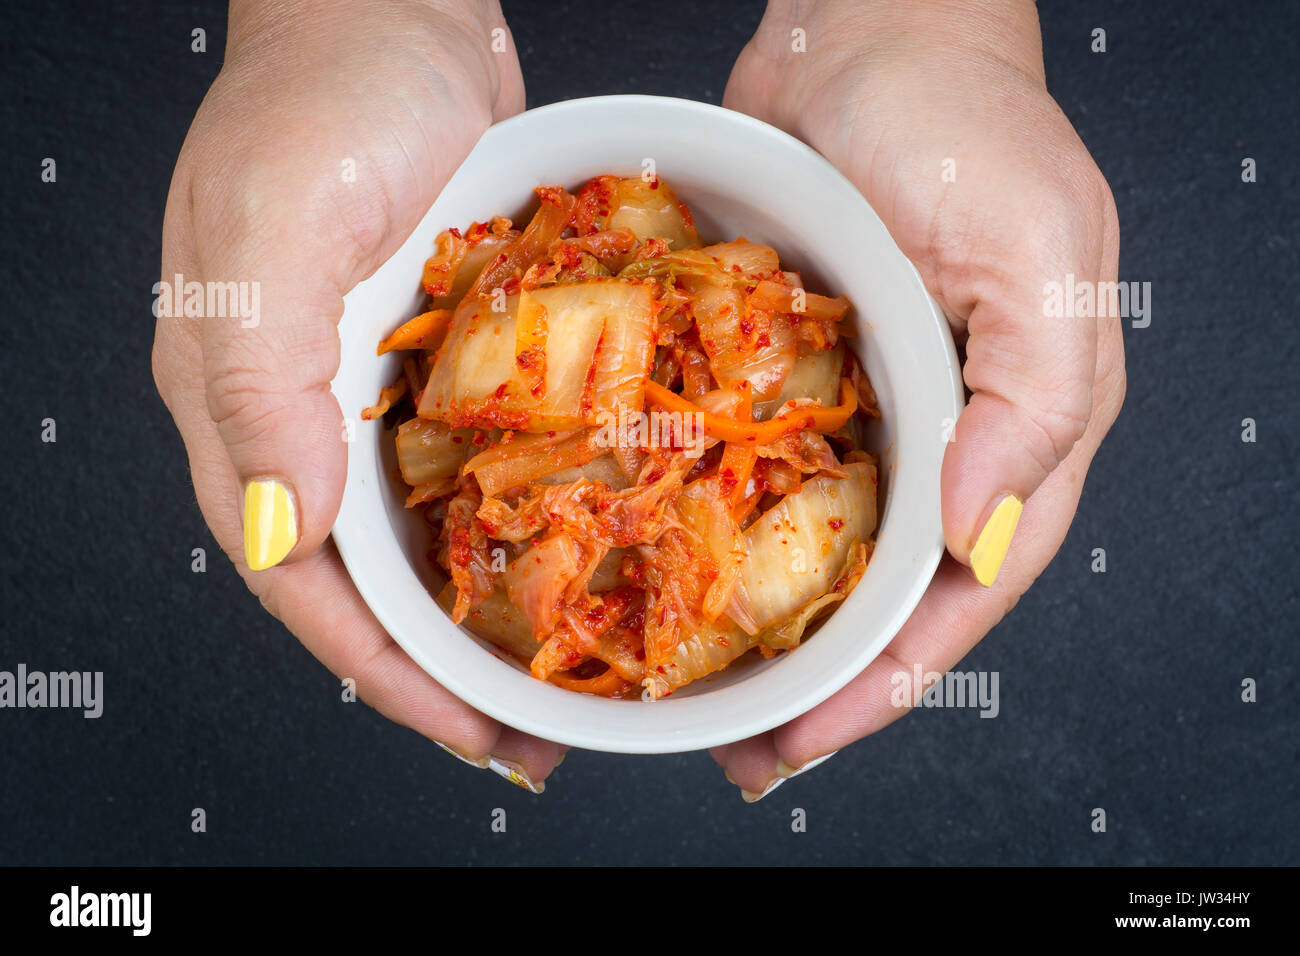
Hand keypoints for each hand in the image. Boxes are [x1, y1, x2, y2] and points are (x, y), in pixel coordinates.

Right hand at [152, 0, 562, 789]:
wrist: (392, 6)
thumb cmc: (328, 91)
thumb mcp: (276, 224)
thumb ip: (257, 377)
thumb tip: (275, 526)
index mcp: (240, 399)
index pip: (300, 579)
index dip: (381, 670)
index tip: (467, 729)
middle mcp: (300, 408)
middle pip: (361, 579)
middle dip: (435, 670)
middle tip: (524, 735)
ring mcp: (366, 385)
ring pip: (414, 535)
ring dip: (474, 613)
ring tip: (550, 671)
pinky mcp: (428, 355)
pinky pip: (464, 467)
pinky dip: (506, 523)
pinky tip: (564, 548)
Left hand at [713, 0, 1125, 797]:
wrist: (865, 28)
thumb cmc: (962, 121)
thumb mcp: (1037, 254)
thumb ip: (1028, 403)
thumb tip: (976, 542)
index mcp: (1019, 425)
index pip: (964, 587)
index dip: (894, 674)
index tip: (817, 734)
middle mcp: (941, 431)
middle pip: (886, 591)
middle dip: (824, 681)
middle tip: (746, 748)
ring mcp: (862, 406)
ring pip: (817, 549)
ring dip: (766, 626)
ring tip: (703, 695)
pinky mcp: (790, 371)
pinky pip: (756, 470)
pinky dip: (720, 528)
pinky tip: (670, 568)